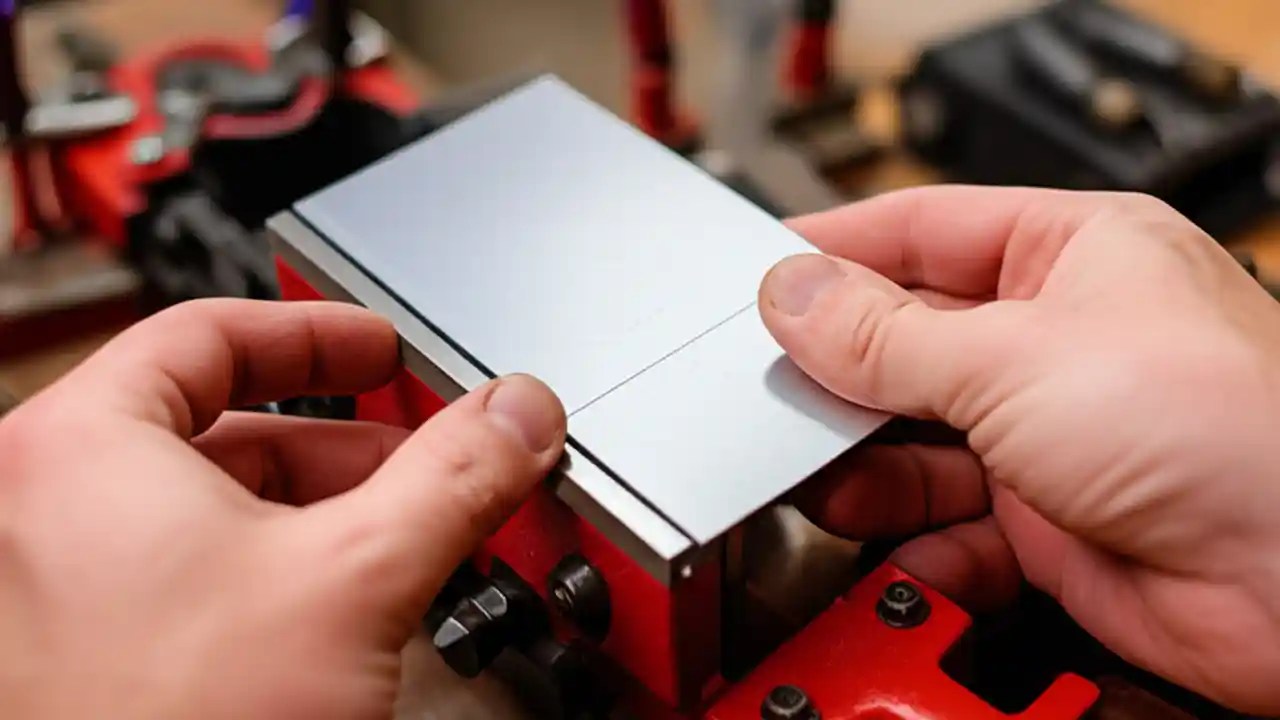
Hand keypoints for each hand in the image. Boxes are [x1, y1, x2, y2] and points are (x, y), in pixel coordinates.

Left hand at [0, 299, 565, 718]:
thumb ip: (454, 475)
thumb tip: (516, 415)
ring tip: (400, 540)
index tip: (380, 349)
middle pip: (222, 425)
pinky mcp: (91, 648)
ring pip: (211, 505)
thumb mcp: (356, 577)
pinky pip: (192, 570)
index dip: (318, 336)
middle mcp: (48, 508)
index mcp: (78, 450)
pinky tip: (342, 605)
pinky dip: (276, 568)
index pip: (208, 333)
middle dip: (345, 445)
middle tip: (424, 458)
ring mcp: (61, 584)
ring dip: (319, 512)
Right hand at [759, 186, 1279, 713]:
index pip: (924, 231)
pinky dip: (921, 538)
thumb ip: (886, 337)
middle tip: (773, 387)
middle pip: (913, 344)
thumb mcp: (1013, 358)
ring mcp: (1054, 434)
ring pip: (922, 441)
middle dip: (846, 373)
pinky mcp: (1051, 523)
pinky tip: (902, 541)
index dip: (839, 249)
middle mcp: (1062, 341)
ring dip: (870, 464)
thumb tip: (795, 297)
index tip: (763, 271)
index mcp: (1072, 257)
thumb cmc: (1222, 430)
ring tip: (822, 475)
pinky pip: (955, 524)